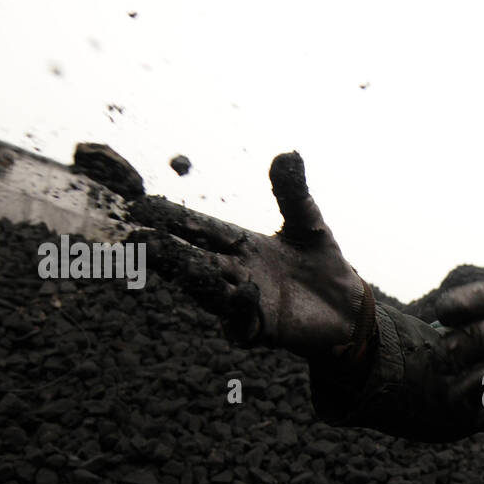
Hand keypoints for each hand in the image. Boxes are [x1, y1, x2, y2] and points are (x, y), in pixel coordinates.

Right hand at [132, 152, 373, 362]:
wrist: (347, 307)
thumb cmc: (320, 263)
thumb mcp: (308, 222)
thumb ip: (293, 192)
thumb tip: (289, 153)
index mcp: (238, 244)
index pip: (197, 227)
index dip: (170, 218)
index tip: (140, 207)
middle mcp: (233, 272)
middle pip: (191, 260)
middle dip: (165, 252)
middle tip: (136, 241)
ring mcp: (244, 303)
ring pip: (209, 291)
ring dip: (193, 278)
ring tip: (180, 264)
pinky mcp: (262, 329)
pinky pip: (242, 322)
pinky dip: (240, 309)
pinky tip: (245, 291)